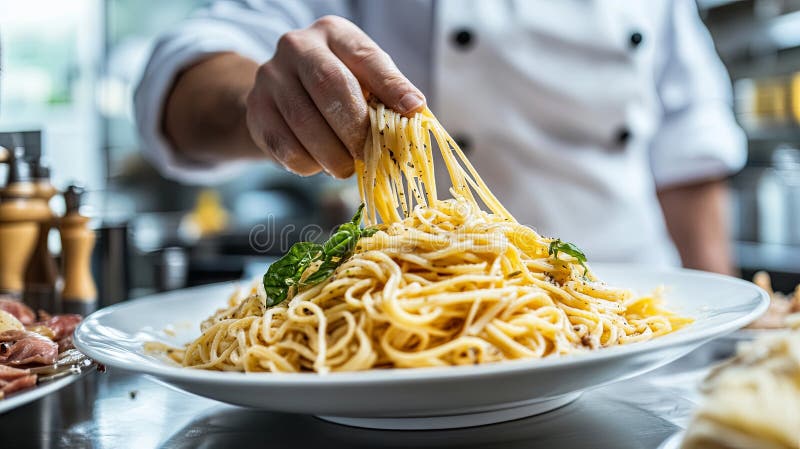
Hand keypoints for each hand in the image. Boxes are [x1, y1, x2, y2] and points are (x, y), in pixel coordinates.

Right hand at [246, 15, 425, 177]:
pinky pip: (285, 145)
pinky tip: (319, 165)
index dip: (391, 86)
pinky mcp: (256, 110)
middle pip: (330, 86)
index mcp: (333, 33)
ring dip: (333, 154)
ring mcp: (271, 76)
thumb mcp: (365, 80)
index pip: (366, 56)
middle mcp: (297, 46)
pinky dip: (308, 163)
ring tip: (347, 167)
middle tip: (370, 154)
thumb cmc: (337, 89)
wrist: (281, 96)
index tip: (412, 110)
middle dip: (355, 128)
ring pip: (304, 121)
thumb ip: (387, 92)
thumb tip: (415, 112)